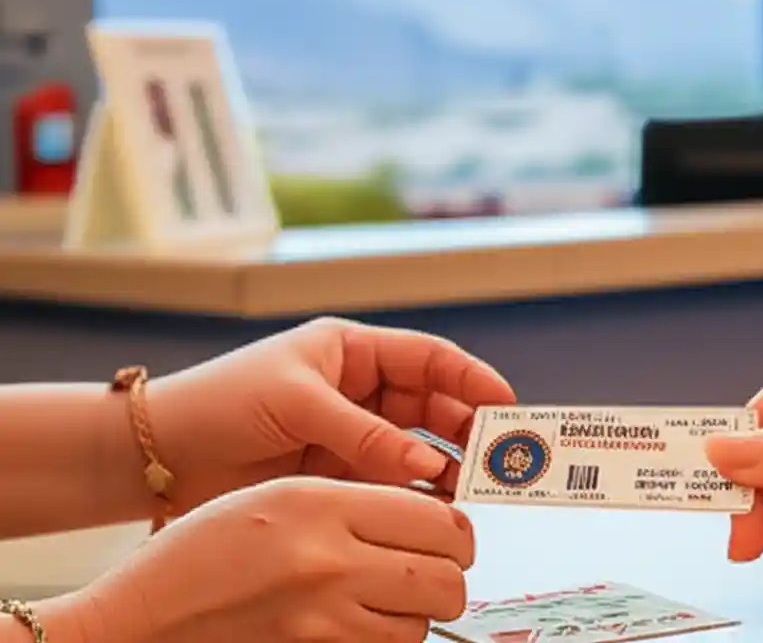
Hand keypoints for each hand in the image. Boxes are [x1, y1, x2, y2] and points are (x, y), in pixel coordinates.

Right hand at [67, 477, 471, 642]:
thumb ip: (359, 501)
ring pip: (421, 626)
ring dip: (417, 615)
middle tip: (432, 571)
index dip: (456, 532)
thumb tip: (432, 519)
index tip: (449, 535)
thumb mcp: (282, 494)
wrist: (145, 617)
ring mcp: (322, 621)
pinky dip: (386, 640)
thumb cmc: (202, 551)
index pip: (440, 521)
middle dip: (449, 577)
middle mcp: (328, 564)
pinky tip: (361, 623)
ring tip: (387, 599)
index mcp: (322, 507)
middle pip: (445, 580)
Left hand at [143, 317, 514, 511]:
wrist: (161, 455)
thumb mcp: (297, 404)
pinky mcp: (338, 475)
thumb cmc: (220, 403)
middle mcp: (357, 390)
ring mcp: (350, 435)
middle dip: (467, 428)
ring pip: (416, 447)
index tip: (505, 404)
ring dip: (446, 465)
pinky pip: (390, 481)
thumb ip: (364, 435)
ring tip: (472, 489)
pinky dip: (414, 493)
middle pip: (431, 405)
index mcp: (350, 352)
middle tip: (497, 457)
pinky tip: (433, 507)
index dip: (470, 379)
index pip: (427, 359)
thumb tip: (425, 462)